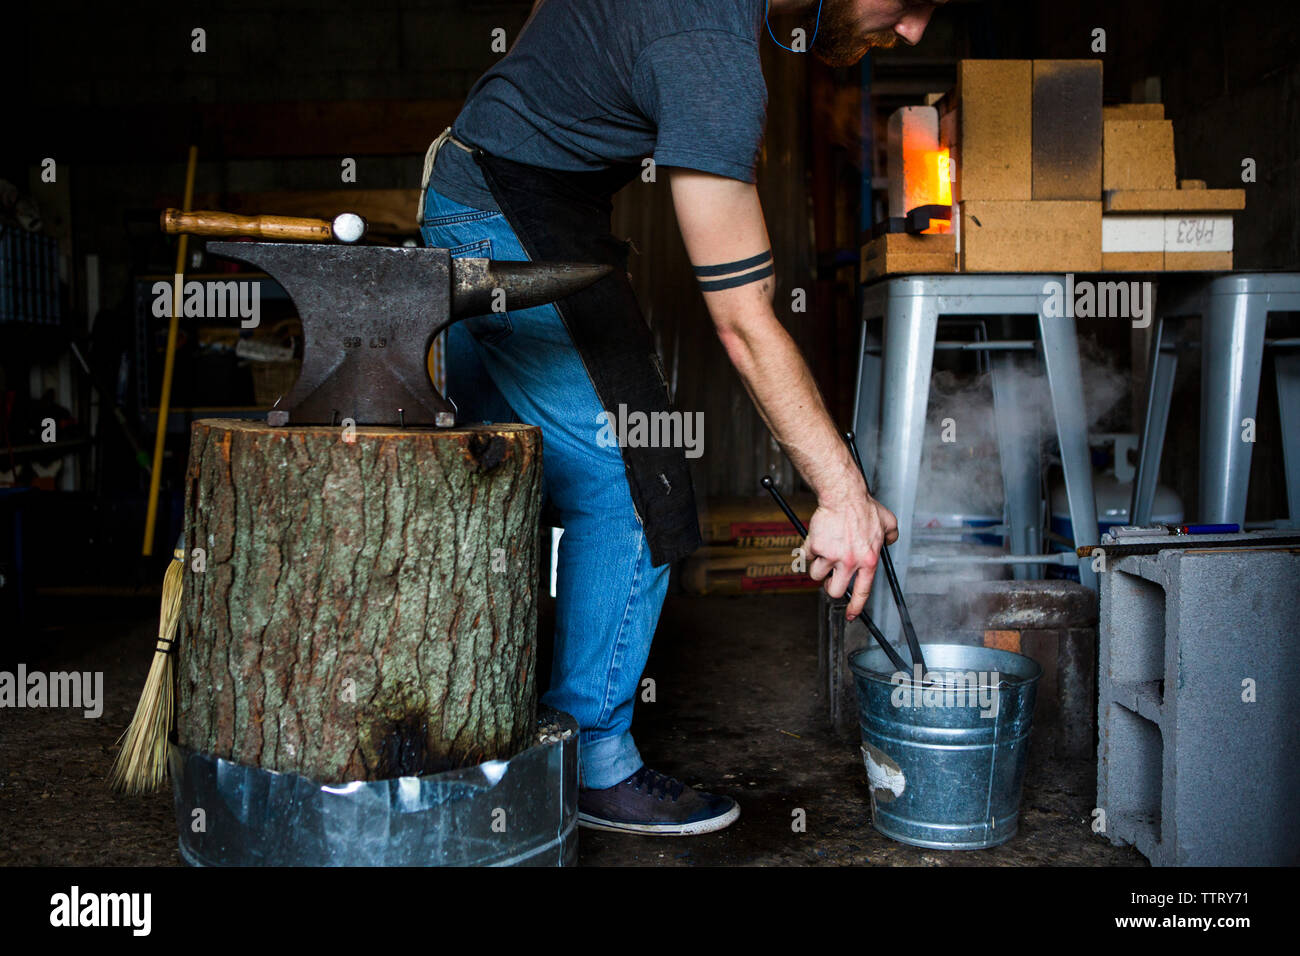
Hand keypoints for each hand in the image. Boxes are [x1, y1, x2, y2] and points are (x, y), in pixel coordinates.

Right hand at [804, 482, 898, 621]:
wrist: (843, 496)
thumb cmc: (863, 507)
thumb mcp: (887, 522)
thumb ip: (891, 535)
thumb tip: (891, 542)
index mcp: (868, 561)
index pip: (862, 592)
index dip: (855, 608)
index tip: (851, 616)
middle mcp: (849, 562)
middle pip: (833, 591)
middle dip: (829, 586)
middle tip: (830, 576)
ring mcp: (831, 555)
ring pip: (816, 575)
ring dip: (817, 567)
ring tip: (823, 552)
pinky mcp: (815, 547)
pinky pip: (806, 556)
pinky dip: (808, 550)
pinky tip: (817, 538)